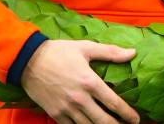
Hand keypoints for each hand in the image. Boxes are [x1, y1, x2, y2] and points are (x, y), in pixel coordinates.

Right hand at [21, 39, 140, 123]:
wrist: (28, 60)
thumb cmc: (59, 52)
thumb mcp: (86, 48)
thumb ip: (110, 53)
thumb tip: (132, 53)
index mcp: (90, 82)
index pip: (114, 103)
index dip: (127, 114)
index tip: (135, 119)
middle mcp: (80, 99)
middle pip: (103, 121)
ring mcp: (66, 109)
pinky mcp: (55, 114)